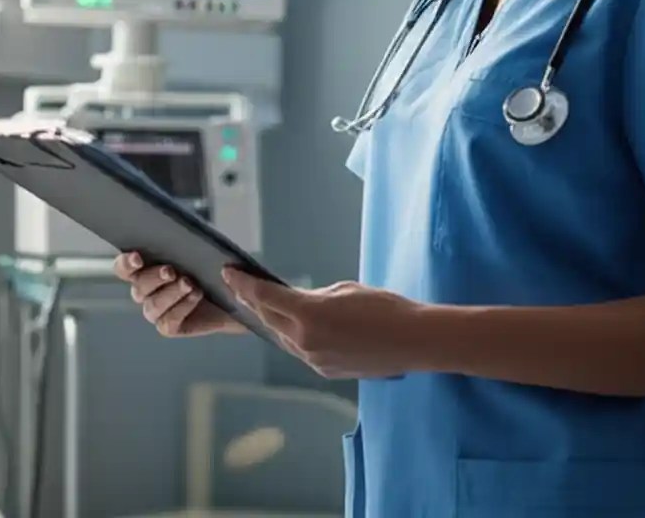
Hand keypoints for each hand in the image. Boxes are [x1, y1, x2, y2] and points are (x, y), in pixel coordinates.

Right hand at [114, 252, 246, 337]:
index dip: (126, 263)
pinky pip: (167, 321)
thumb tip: (204, 252)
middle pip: (138, 287)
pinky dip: (182, 307)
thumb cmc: (213, 268)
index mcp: (144, 268)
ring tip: (190, 284)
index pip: (123, 268)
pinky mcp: (170, 326)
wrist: (232, 295)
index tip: (138, 258)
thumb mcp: (206, 252)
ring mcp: (157, 311)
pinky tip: (196, 296)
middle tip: (171, 270)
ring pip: (152, 305)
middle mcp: (146, 291)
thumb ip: (198, 248)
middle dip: (153, 278)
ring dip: (170, 293)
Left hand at [223, 268, 426, 378]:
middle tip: (240, 287)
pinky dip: (294, 336)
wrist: (415, 341)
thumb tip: (300, 303)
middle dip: (252, 301)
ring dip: (272, 321)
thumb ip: (314, 297)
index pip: (265, 296)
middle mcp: (305, 341)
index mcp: (308, 314)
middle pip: (268, 318)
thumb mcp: (345, 290)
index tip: (229, 273)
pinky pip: (301, 351)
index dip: (243, 284)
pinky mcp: (326, 371)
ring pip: (283, 337)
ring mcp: (314, 360)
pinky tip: (294, 327)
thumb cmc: (385, 307)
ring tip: (262, 305)